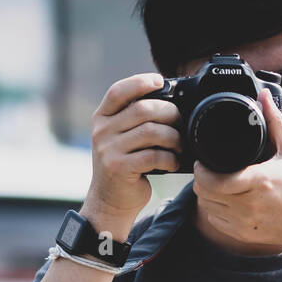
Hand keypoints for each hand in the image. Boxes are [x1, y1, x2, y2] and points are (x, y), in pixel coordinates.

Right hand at [86, 72, 182, 225]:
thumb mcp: (121, 138)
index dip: (140, 82)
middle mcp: (101, 131)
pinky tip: (173, 163)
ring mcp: (108, 150)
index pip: (118, 91)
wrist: (110, 201)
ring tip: (179, 146)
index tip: (160, 81)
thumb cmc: (124, 165)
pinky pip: (153, 156)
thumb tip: (170, 102)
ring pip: (150, 131)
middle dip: (169, 113)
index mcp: (102, 118)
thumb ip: (134, 119)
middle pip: (142, 109)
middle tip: (180, 123)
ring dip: (173, 138)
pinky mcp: (119, 168)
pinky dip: (170, 159)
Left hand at [192, 88, 281, 259]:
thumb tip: (263, 95)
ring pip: (207, 207)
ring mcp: (244, 222)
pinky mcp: (243, 234)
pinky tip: (223, 199)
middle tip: (205, 170)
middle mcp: (249, 204)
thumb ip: (275, 121)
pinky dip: (214, 209)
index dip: (201, 171)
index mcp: (259, 181)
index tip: (202, 162)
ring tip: (213, 182)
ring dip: (205, 194)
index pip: (214, 180)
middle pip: (205, 193)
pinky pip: (216, 220)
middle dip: (201, 180)